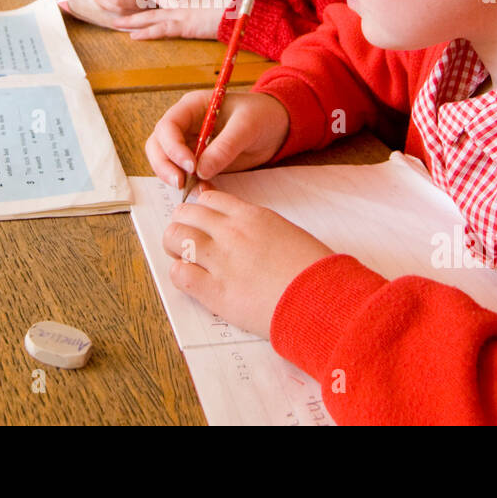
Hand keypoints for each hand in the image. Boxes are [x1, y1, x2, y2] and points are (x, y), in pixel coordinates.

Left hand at [112, 0, 230, 38]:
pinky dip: (148, 33)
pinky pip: (163, 30)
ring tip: (116, 22)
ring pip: (152, 16)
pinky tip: (134, 36)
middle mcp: (184, 4)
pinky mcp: (187, 28)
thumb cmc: (240, 2)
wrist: (246, 10)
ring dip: (133, 20)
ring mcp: (184, 16)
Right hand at [145, 90, 289, 187]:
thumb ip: (225, 146)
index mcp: (192, 107)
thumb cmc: (262, 115)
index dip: (172, 147)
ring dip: (173, 177)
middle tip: (181, 183)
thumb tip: (202, 170)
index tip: (190, 166)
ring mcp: (190, 144)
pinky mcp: (199, 161)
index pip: (168, 126)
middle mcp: (185, 125)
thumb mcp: (247, 125)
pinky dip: (190, 185)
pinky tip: (205, 191)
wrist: (277, 126)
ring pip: (166, 162)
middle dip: (164, 165)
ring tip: (194, 189)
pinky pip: (185, 174)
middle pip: (158, 146)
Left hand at [162, 188, 333, 336]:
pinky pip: (180, 274)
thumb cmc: (312, 268)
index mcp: (251, 215)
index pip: (208, 198)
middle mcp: (231, 232)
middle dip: (182, 225)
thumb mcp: (285, 232)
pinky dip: (180, 274)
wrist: (322, 299)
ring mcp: (221, 261)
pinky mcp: (216, 292)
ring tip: (183, 258)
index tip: (200, 220)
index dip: (200, 209)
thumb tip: (238, 227)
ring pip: (175, 238)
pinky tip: (192, 279)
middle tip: (186, 240)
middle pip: (185, 214)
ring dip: (174, 246)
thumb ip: (256, 226)